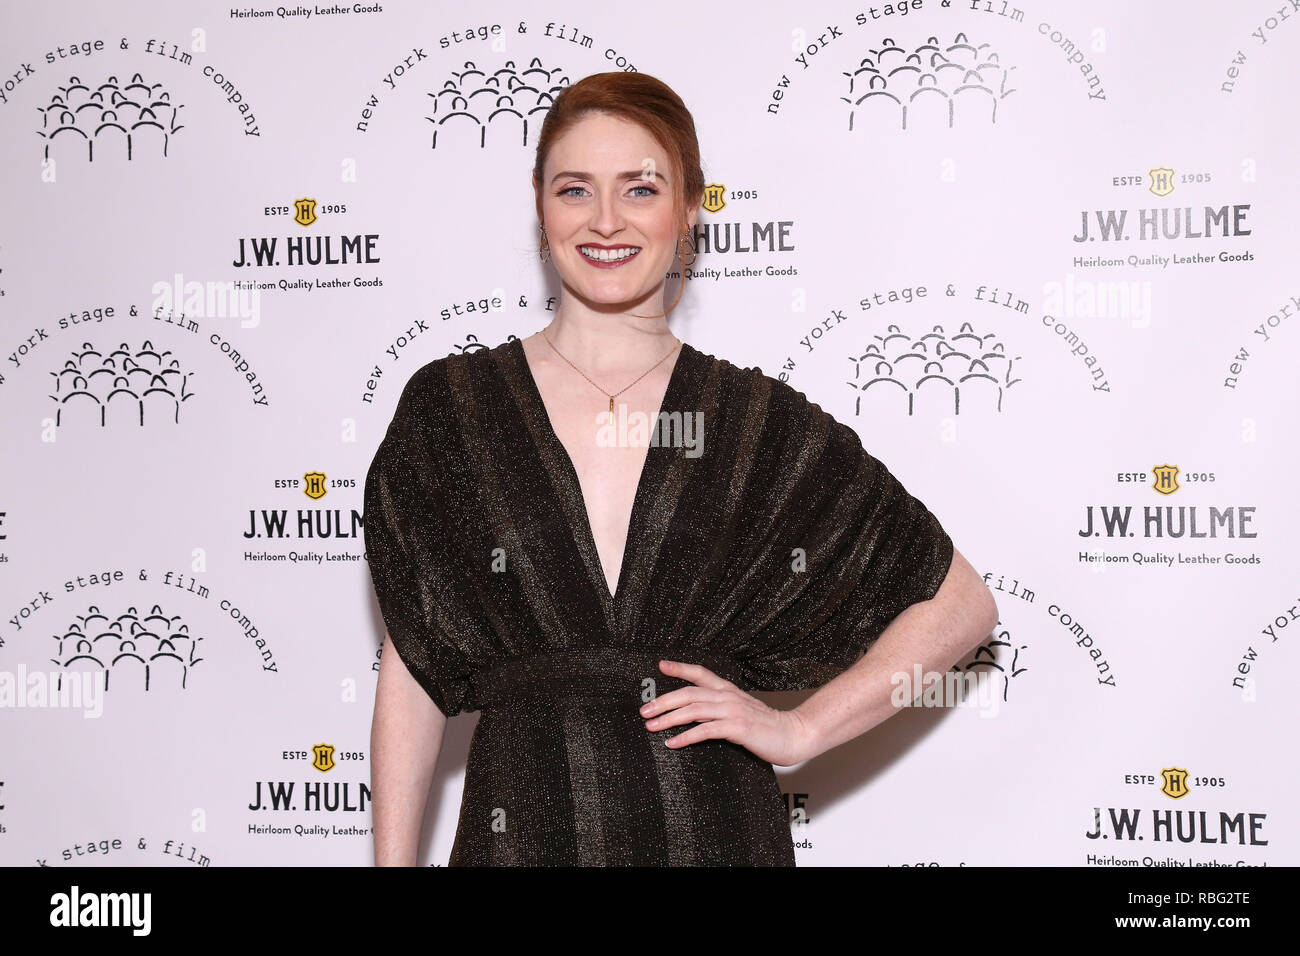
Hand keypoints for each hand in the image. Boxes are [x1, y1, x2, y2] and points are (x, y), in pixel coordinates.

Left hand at [640, 660, 814, 766]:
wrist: (793, 734)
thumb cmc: (766, 726)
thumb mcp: (741, 710)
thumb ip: (720, 708)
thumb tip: (694, 712)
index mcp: (728, 690)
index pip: (700, 673)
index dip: (680, 668)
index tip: (660, 665)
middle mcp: (728, 697)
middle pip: (689, 693)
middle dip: (663, 701)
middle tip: (644, 710)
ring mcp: (733, 711)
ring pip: (694, 710)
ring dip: (669, 718)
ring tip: (652, 726)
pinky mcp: (737, 728)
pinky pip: (706, 731)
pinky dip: (686, 737)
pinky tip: (673, 743)